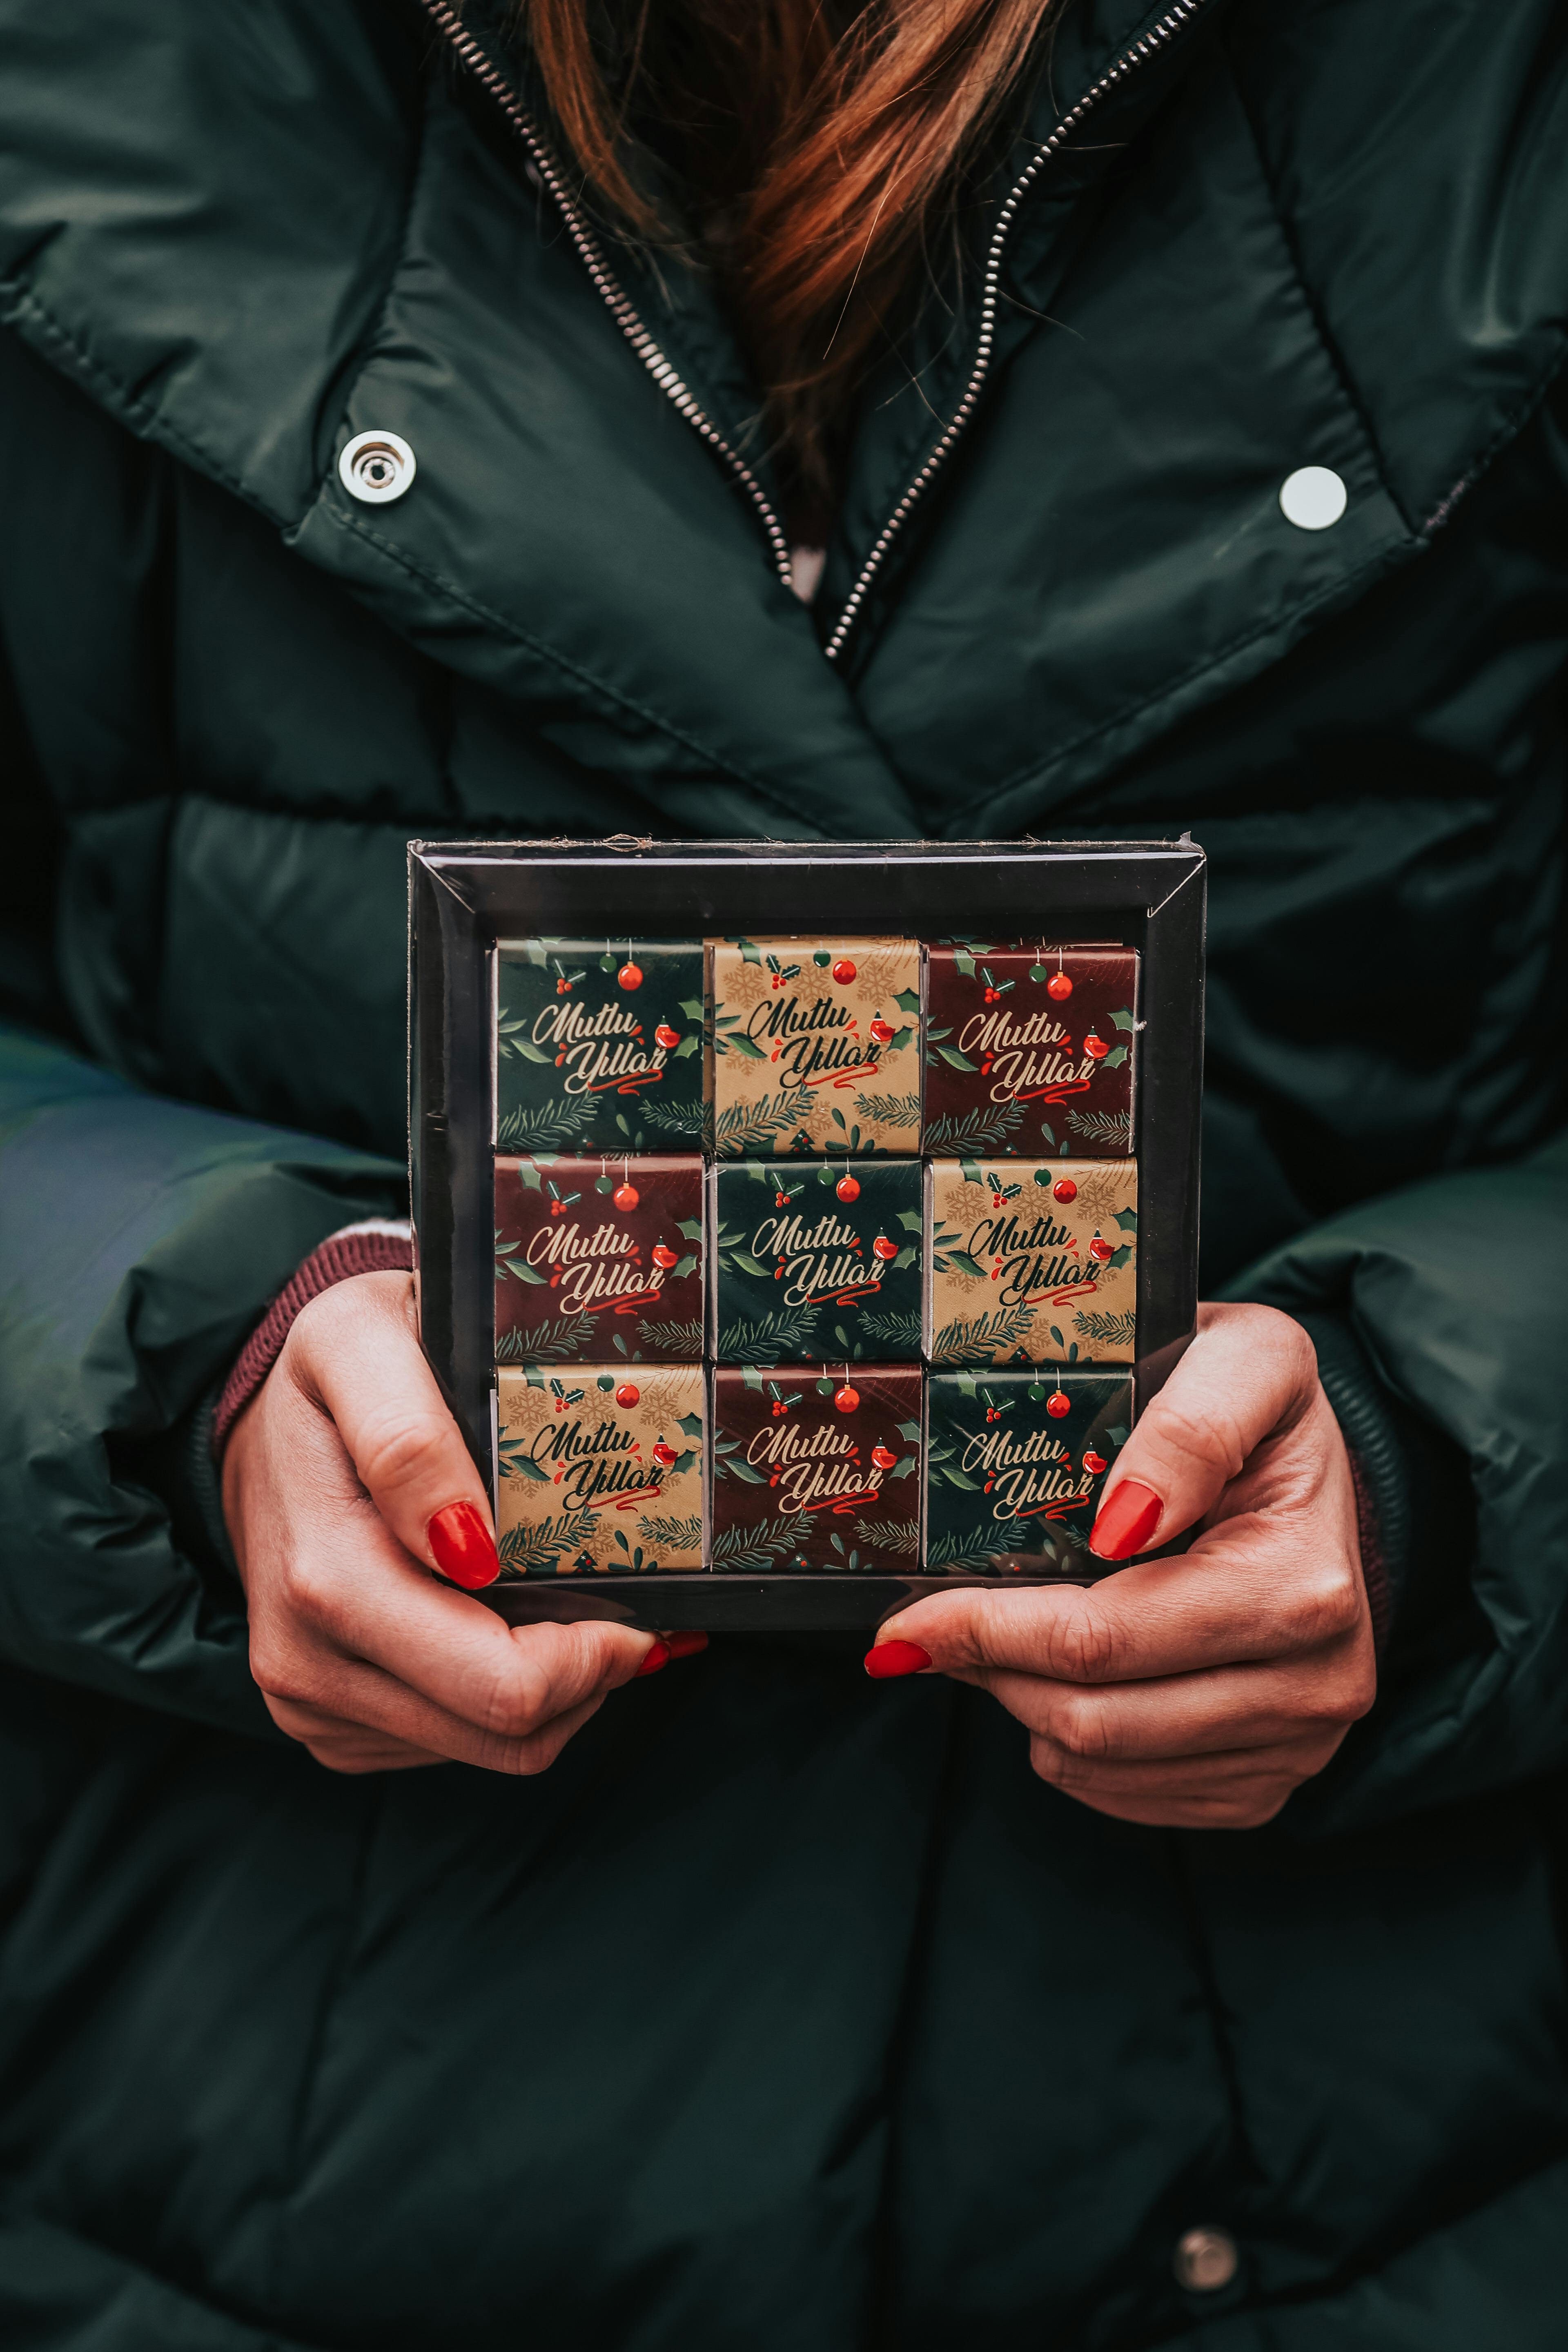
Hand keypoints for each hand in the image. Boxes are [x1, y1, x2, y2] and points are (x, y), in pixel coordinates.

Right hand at [223, 1270, 682, 1773]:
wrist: (260, 1429)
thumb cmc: (327, 1375)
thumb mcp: (356, 1342)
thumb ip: (405, 1433)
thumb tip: (468, 1545)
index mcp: (323, 1575)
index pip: (498, 1680)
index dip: (597, 1649)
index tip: (641, 1598)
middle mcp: (304, 1657)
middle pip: (505, 1730)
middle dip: (590, 1675)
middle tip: (633, 1612)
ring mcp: (311, 1702)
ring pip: (491, 1750)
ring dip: (557, 1693)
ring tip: (581, 1611)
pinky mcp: (328, 1725)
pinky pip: (453, 1747)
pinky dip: (505, 1701)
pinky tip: (520, 1629)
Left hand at [869, 1304, 1374, 1826]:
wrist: (1312, 1470)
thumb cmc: (1261, 1406)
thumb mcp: (1246, 1360)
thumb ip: (1194, 1424)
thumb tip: (1124, 1519)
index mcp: (1303, 1586)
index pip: (1106, 1638)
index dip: (985, 1630)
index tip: (902, 1622)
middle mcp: (1319, 1683)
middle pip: (1095, 1717)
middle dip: (991, 1670)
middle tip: (930, 1627)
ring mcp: (1300, 1745)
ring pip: (1103, 1764)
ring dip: (1024, 1707)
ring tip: (996, 1640)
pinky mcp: (1270, 1784)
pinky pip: (1134, 1799)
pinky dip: (1074, 1749)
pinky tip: (1063, 1680)